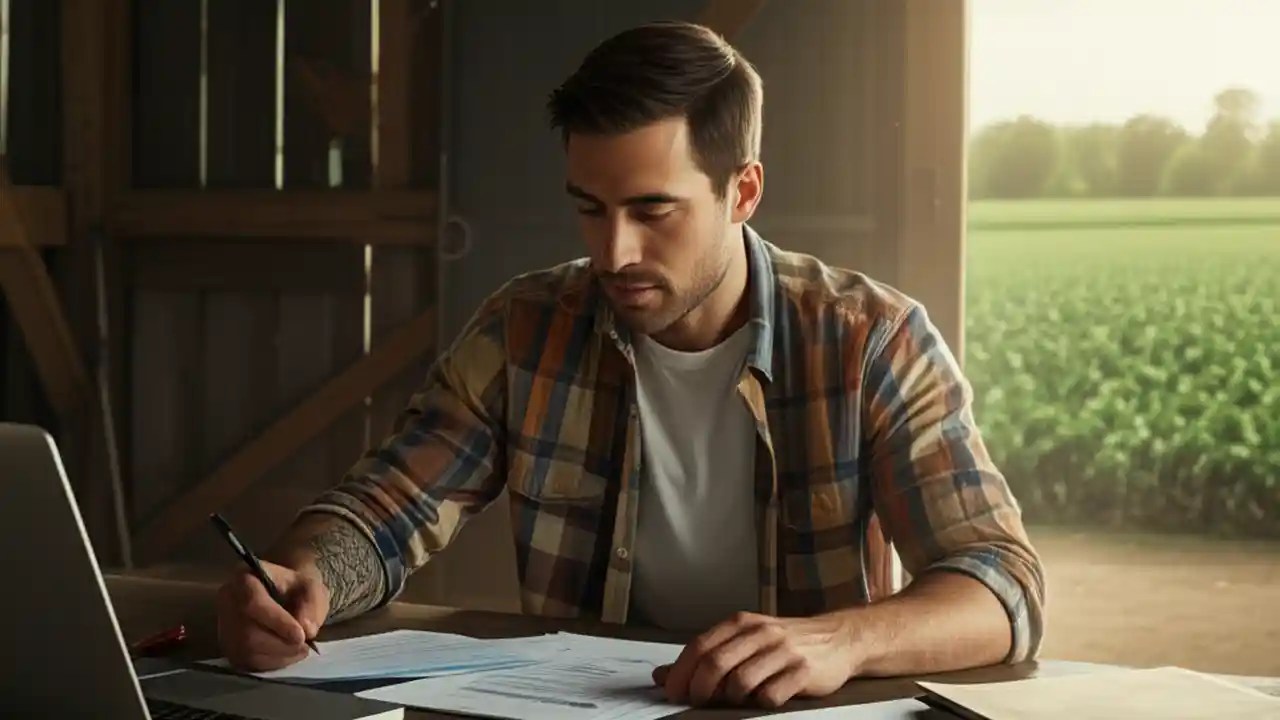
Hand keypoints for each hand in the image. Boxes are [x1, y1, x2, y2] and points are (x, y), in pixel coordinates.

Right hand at [216, 561, 330, 670]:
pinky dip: (270, 664)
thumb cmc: (296, 588)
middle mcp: (226, 602)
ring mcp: (223, 626)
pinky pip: (245, 662)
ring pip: (245, 651)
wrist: (282, 593)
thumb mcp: (311, 587)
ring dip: (277, 656)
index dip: (277, 622)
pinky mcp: (227, 646)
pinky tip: (286, 656)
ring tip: (299, 651)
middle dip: (280, 644)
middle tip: (304, 645)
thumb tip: (307, 630)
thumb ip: (312, 604)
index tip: (301, 636)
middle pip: (247, 633)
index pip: (253, 603)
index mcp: (244, 580)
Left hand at [653, 611, 855, 708]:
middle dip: (699, 688)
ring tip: (734, 701)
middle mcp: (760, 633)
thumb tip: (662, 676)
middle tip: (696, 702)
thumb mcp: (745, 641)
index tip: (672, 692)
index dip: (681, 672)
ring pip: (741, 681)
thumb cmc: (786, 642)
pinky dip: (761, 703)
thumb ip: (707, 655)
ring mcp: (783, 651)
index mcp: (741, 623)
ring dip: (730, 699)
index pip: (700, 646)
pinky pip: (771, 695)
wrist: (839, 637)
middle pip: (716, 663)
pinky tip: (764, 700)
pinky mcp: (804, 671)